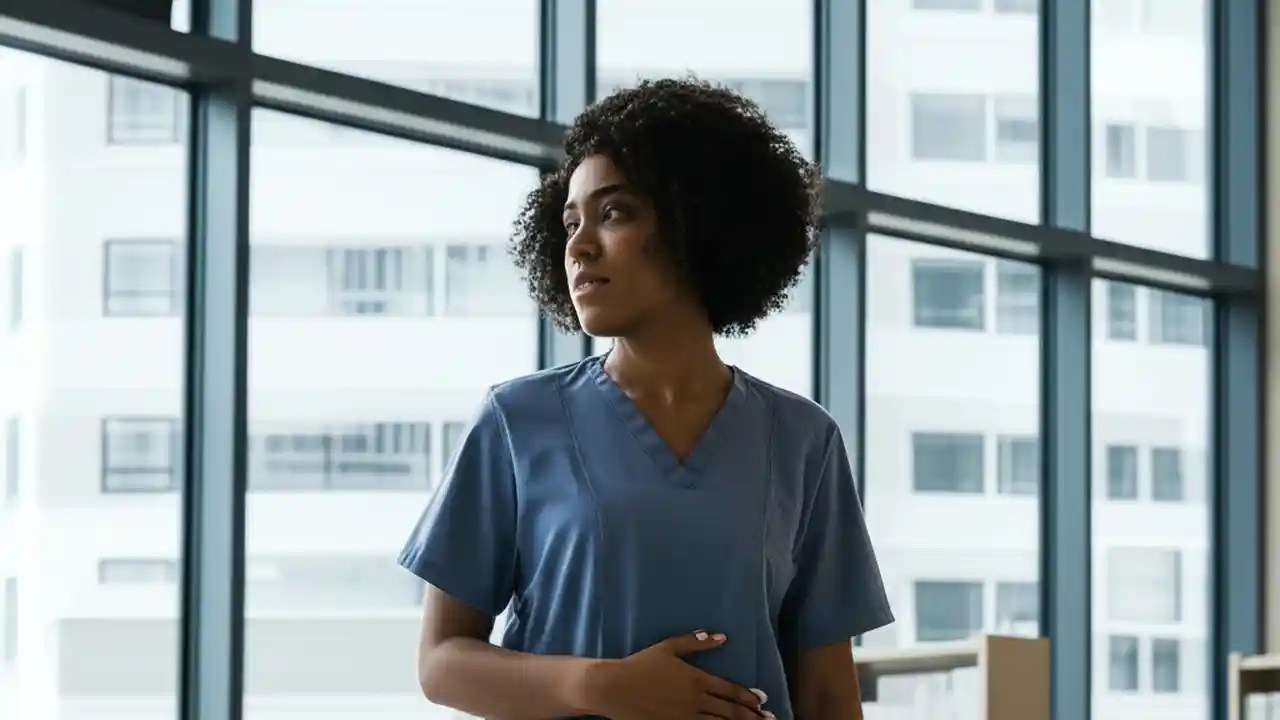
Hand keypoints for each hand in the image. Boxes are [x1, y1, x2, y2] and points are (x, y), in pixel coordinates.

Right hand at [584, 630, 772, 718]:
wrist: (615, 688)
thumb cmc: (641, 664)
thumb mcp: (668, 648)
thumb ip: (695, 642)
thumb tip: (721, 636)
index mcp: (696, 679)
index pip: (729, 690)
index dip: (748, 697)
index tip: (761, 701)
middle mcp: (695, 701)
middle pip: (730, 712)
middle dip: (752, 716)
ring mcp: (685, 718)